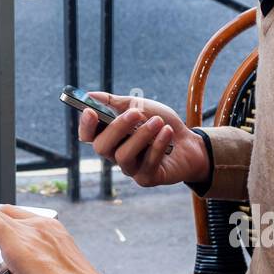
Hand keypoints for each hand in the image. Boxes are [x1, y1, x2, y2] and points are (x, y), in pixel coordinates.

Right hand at [77, 91, 208, 187]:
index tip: (90, 111)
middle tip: (135, 113)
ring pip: (123, 156)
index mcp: (110, 136)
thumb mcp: (139, 107)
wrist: (188, 142)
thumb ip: (116, 103)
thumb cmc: (160, 123)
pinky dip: (158, 144)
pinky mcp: (146, 178)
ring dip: (141, 135)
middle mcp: (115, 154)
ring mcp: (130, 169)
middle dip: (117, 128)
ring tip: (158, 121)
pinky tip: (168, 131)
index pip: (87, 136)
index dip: (85, 126)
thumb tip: (91, 95)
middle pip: (102, 147)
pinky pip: (147, 163)